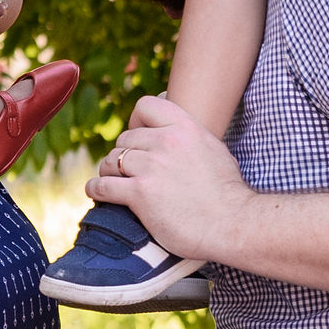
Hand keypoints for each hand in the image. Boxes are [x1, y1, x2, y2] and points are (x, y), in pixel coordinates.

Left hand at [87, 96, 250, 261]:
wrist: (233, 223)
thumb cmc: (227, 192)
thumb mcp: (213, 149)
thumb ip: (189, 137)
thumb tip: (173, 133)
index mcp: (185, 127)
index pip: (145, 106)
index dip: (135, 120)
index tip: (137, 136)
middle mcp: (166, 142)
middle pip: (126, 138)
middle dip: (123, 154)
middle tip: (126, 169)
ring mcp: (151, 166)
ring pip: (112, 160)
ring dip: (109, 171)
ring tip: (111, 180)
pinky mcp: (140, 193)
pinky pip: (104, 185)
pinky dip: (96, 189)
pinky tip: (96, 192)